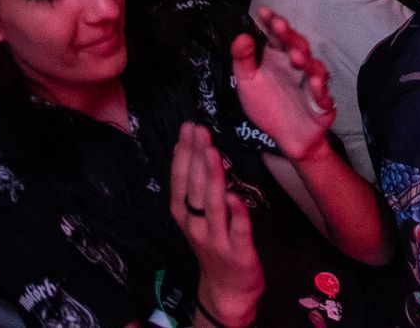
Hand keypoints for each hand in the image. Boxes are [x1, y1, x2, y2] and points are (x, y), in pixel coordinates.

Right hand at [170, 125, 263, 326]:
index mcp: (186, 216)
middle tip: (199, 130)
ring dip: (212, 179)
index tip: (187, 129)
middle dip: (196, 158)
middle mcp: (196, 226)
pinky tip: (235, 196)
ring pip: (212, 206)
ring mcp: (217, 239)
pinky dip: (236, 213)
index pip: (180, 182)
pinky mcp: (238, 251)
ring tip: (212, 152)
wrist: (226, 290)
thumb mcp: (199, 217)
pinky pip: (237, 229)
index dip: (182, 155)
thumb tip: (195, 150)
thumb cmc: (214, 244)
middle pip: (194, 189)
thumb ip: (198, 187)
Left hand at [232, 9, 333, 161]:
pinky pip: (322, 94)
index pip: (276, 36)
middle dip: (289, 35)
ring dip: (306, 60)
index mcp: (277, 59)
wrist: (286, 138)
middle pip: (297, 45)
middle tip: (280, 26)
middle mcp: (296, 67)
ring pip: (313, 66)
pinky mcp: (321, 103)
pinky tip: (314, 83)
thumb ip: (243, 60)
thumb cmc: (268, 106)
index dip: (272, 23)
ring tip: (296, 56)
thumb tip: (241, 36)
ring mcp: (311, 83)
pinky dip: (319, 89)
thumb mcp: (247, 83)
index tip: (263, 12)